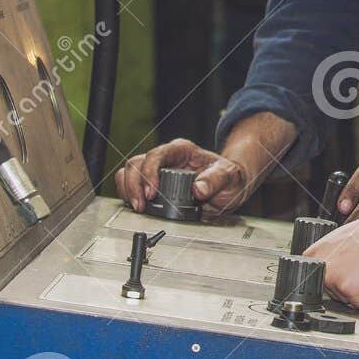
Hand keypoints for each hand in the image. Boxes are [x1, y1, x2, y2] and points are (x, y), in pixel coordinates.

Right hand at [114, 138, 252, 218]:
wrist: (229, 186)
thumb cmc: (228, 177)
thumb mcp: (228, 177)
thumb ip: (215, 180)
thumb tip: (198, 189)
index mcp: (182, 151)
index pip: (156, 155)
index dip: (149, 173)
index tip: (152, 192)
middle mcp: (166, 158)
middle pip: (137, 163)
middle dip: (134, 185)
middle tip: (141, 205)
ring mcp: (157, 171)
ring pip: (130, 173)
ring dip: (128, 190)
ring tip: (138, 207)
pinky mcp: (153, 185)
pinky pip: (132, 185)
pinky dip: (129, 195)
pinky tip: (138, 207)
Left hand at [303, 210, 358, 311]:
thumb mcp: (346, 245)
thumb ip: (339, 264)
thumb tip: (343, 284)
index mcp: (314, 255)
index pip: (330, 284)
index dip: (352, 282)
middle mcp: (320, 267)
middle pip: (342, 296)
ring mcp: (334, 278)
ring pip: (356, 303)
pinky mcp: (351, 288)